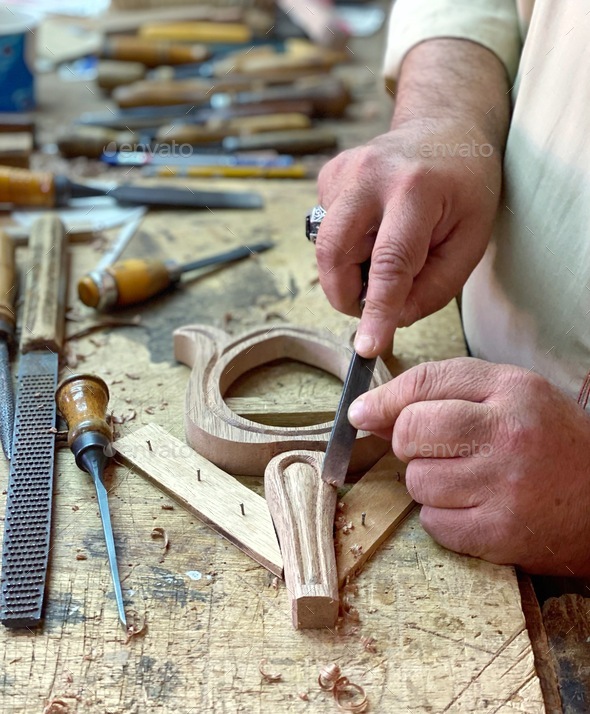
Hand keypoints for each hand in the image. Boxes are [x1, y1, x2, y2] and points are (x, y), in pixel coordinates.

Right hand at [315, 118, 500, 357]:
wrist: (445, 129)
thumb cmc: (465, 188)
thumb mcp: (471, 241)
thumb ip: (435, 287)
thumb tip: (393, 318)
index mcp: (416, 190)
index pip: (390, 263)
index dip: (376, 311)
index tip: (366, 347)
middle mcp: (371, 175)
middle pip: (333, 253)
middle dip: (344, 294)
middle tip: (371, 303)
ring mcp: (344, 172)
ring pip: (326, 247)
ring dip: (351, 268)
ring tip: (385, 251)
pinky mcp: (329, 176)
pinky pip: (326, 231)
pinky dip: (347, 245)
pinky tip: (373, 227)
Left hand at [348, 358, 589, 575]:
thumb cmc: (550, 444)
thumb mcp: (509, 397)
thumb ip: (444, 394)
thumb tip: (370, 413)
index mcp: (512, 390)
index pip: (426, 382)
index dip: (384, 399)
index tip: (363, 412)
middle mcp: (508, 434)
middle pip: (411, 431)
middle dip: (408, 442)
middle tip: (435, 449)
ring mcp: (504, 487)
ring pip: (417, 481)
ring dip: (429, 483)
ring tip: (468, 481)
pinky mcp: (499, 533)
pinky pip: (433, 523)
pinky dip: (442, 519)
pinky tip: (474, 508)